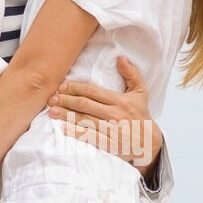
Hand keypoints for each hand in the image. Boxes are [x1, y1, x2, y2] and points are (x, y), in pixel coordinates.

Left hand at [47, 56, 163, 173]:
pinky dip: (75, 133)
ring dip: (66, 116)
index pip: (93, 91)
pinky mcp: (110, 145)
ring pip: (84, 120)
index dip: (75, 88)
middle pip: (85, 105)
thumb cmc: (142, 116)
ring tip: (52, 112)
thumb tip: (120, 58)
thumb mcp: (141, 93)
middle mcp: (115, 115)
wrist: (150, 143)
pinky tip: (63, 129)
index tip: (62, 86)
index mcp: (120, 101)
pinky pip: (89, 137)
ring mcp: (111, 131)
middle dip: (66, 100)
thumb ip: (132, 74)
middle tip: (52, 98)